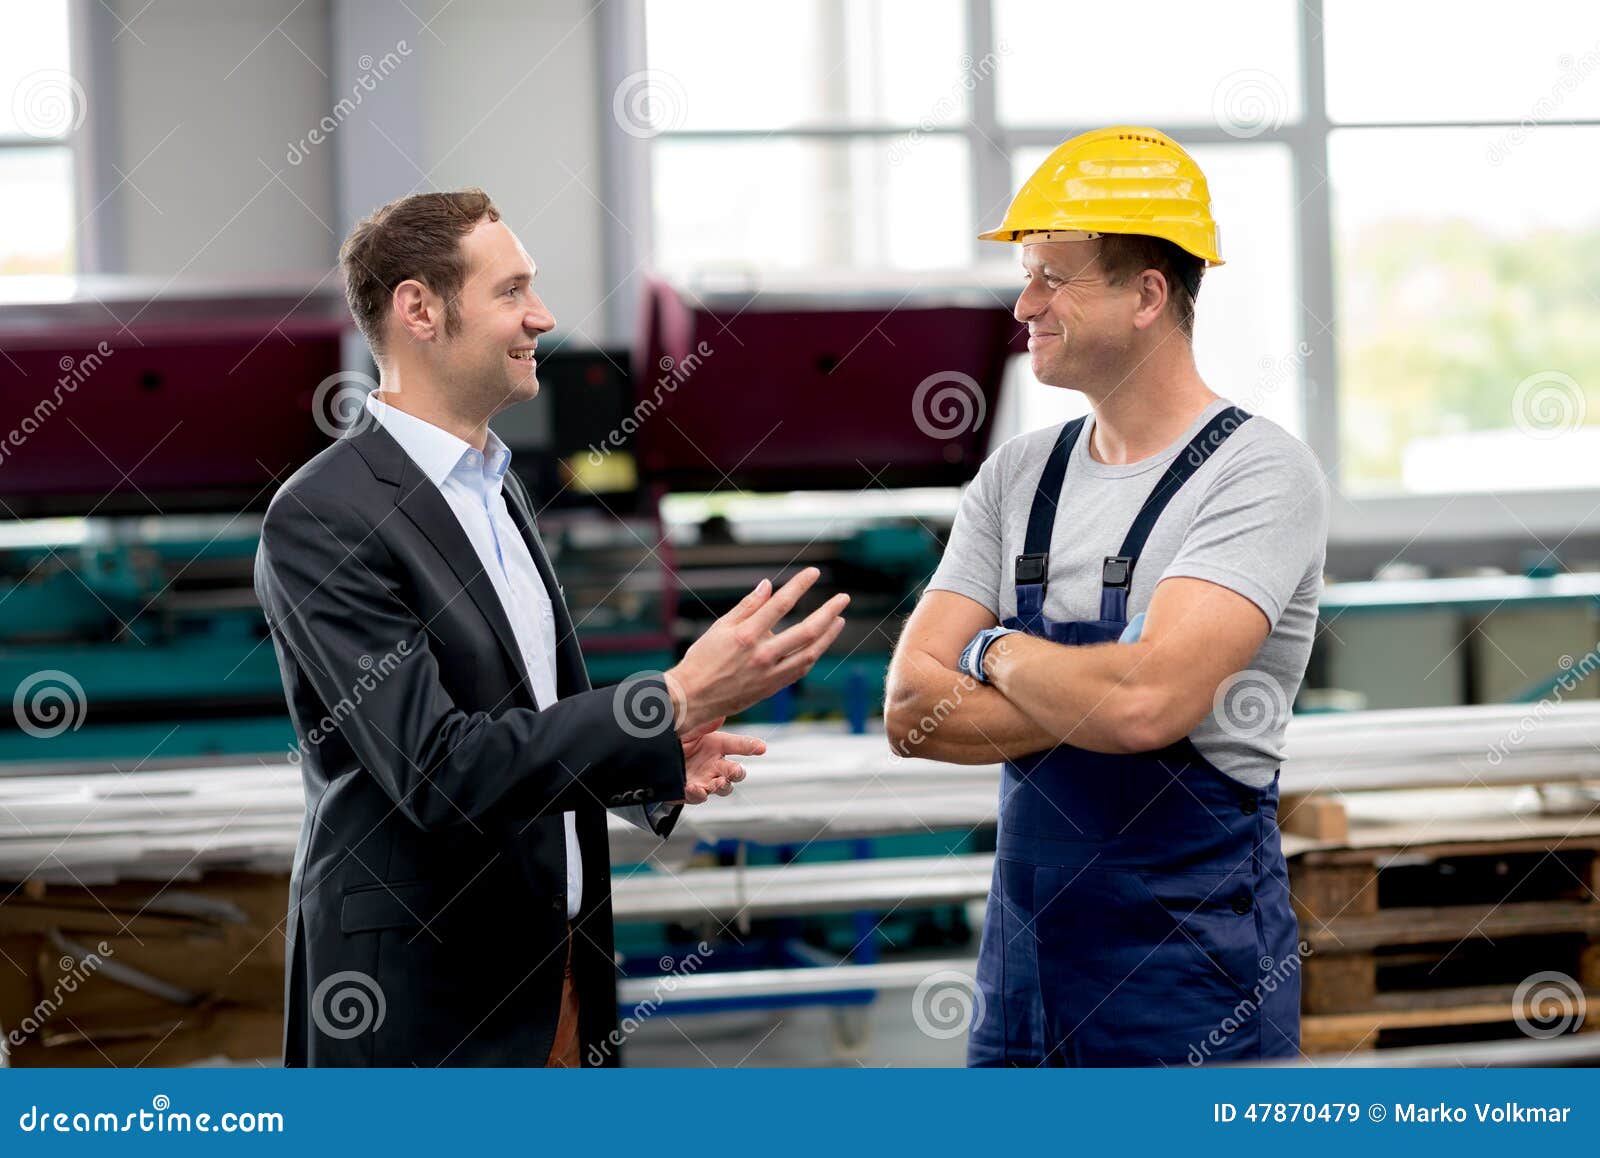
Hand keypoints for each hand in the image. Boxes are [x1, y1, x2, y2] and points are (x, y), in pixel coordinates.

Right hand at [664, 567, 848, 735]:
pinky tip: (819, 644)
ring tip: (839, 620)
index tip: (814, 573)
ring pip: (810, 653)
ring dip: (829, 635)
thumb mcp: (720, 627)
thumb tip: (768, 585)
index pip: (781, 604)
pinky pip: (800, 669)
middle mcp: (762, 654)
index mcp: (747, 635)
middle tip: (843, 598)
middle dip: (829, 612)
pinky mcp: (772, 687)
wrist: (694, 698)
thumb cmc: (703, 659)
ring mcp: (770, 673)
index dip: (800, 585)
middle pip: (807, 630)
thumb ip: (747, 606)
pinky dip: (813, 654)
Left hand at [672, 715, 765, 804]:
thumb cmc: (676, 740)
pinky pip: (700, 796)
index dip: (751, 746)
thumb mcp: (688, 728)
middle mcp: (716, 764)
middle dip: (738, 772)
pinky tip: (695, 787)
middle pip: (736, 772)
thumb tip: (720, 715)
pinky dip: (699, 793)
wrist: (656, 758)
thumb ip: (704, 725)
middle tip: (735, 771)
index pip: (739, 745)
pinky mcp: (692, 793)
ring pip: (724, 787)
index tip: (761, 748)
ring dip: (723, 786)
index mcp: (718, 745)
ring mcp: (706, 780)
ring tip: (718, 782)